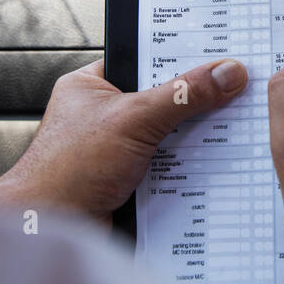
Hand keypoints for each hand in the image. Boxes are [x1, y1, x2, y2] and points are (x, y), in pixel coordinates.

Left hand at [0, 58, 247, 222]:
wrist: (47, 229)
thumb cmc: (66, 171)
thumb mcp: (134, 119)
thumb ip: (182, 94)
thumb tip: (225, 73)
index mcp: (92, 86)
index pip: (146, 59)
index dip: (183, 56)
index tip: (222, 54)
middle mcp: (104, 115)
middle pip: (163, 98)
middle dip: (195, 101)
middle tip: (235, 92)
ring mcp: (118, 149)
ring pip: (169, 135)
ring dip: (193, 139)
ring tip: (230, 130)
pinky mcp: (130, 180)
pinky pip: (169, 166)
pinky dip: (187, 169)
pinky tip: (211, 166)